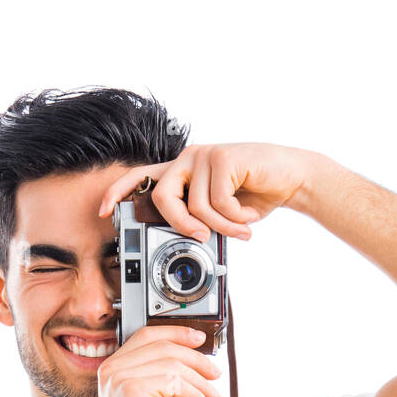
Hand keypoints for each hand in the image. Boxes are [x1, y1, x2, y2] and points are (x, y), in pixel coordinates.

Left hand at [97, 142, 306, 241]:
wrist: (292, 178)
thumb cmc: (255, 195)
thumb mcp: (220, 212)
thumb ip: (199, 219)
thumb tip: (186, 241)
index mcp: (183, 172)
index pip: (140, 177)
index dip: (118, 193)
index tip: (104, 211)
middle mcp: (188, 160)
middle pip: (162, 196)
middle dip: (181, 225)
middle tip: (202, 238)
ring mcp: (205, 155)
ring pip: (195, 206)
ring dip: (222, 227)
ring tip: (241, 229)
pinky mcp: (223, 157)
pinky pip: (218, 203)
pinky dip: (235, 219)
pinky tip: (249, 215)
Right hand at [97, 324, 223, 396]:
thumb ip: (160, 375)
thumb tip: (190, 359)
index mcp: (112, 368)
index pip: (146, 336)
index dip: (176, 333)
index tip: (199, 339)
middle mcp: (112, 370)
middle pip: (163, 348)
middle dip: (196, 359)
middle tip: (215, 372)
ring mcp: (120, 379)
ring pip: (174, 365)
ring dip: (201, 382)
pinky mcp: (134, 391)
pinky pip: (176, 381)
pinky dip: (196, 393)